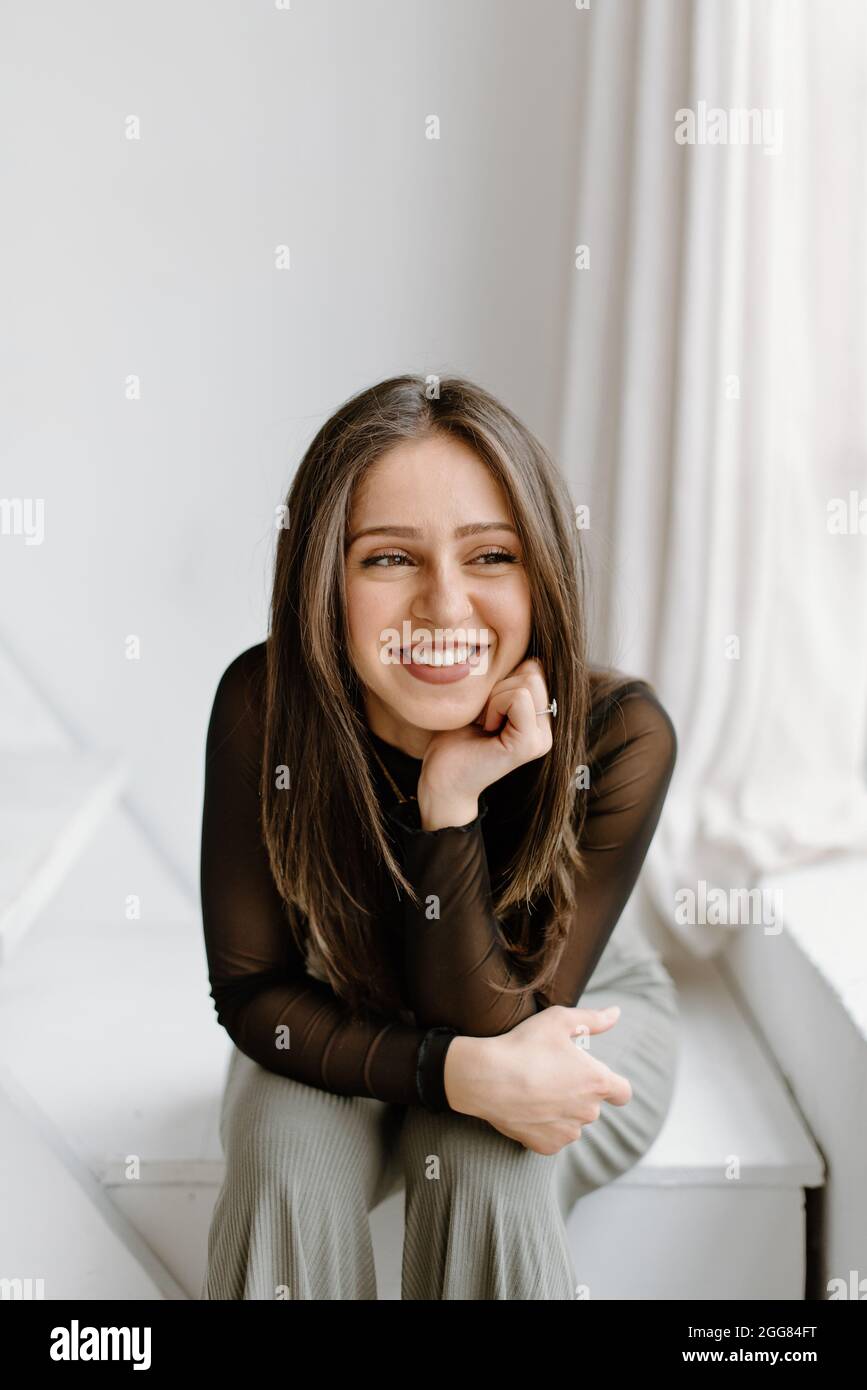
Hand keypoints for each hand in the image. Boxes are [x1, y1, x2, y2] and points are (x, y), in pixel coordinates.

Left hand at [417, 658, 553, 826]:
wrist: (441, 780)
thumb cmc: (454, 739)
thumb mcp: (483, 700)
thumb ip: (505, 681)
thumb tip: (522, 648)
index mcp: (538, 718)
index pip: (535, 668)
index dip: (503, 679)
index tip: (485, 708)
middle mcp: (546, 729)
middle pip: (533, 671)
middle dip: (499, 687)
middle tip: (483, 718)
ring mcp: (541, 738)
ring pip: (525, 682)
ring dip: (493, 698)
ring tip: (484, 724)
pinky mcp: (529, 744)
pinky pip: (517, 698)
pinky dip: (494, 706)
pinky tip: (486, 729)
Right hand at [444, 1005, 631, 1155]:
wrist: (486, 1078)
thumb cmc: (524, 1045)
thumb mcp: (558, 1020)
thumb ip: (593, 1019)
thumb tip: (616, 1013)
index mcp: (597, 1082)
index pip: (623, 1092)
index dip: (613, 1084)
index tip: (594, 1077)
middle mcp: (588, 1112)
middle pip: (592, 1104)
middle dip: (578, 1092)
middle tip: (551, 1073)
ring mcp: (568, 1132)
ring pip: (573, 1121)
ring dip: (562, 1110)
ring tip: (536, 1090)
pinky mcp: (547, 1146)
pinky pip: (553, 1136)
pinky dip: (544, 1126)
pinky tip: (527, 1107)